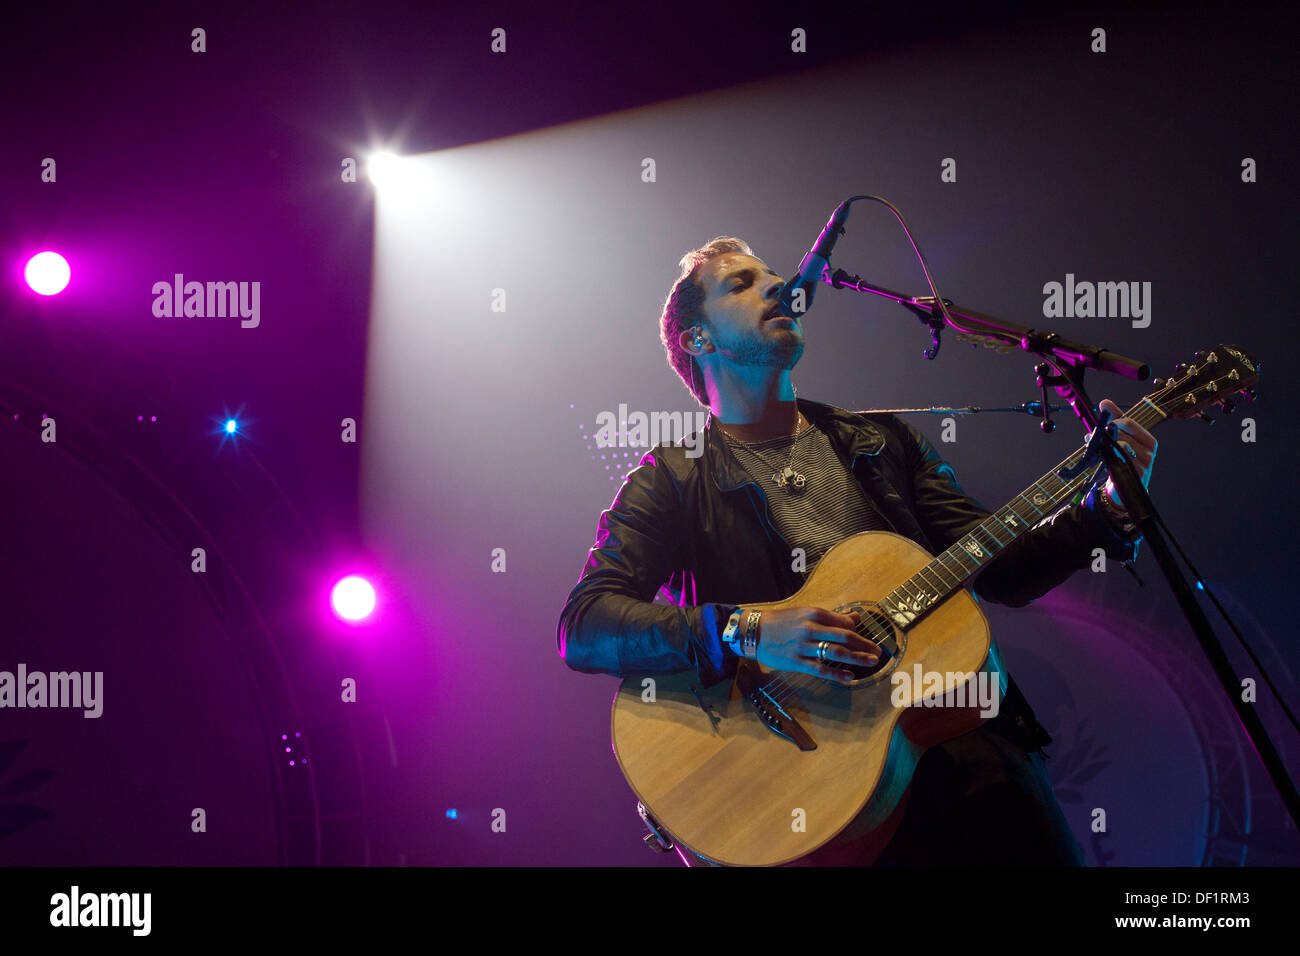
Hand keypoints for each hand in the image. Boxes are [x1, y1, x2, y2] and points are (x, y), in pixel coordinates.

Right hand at [752, 607, 879, 684]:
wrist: (754, 632)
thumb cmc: (781, 621)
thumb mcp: (804, 613)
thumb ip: (831, 616)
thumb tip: (855, 617)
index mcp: (813, 614)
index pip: (844, 623)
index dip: (858, 631)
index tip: (865, 639)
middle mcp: (810, 629)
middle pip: (845, 637)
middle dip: (865, 645)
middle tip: (878, 651)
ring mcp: (804, 646)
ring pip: (836, 653)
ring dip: (857, 658)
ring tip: (871, 662)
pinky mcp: (796, 662)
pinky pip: (821, 669)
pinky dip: (837, 674)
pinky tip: (850, 677)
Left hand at [1096, 398, 1156, 509]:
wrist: (1124, 489)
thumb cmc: (1122, 460)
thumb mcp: (1121, 439)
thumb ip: (1115, 420)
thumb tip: (1105, 402)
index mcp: (1149, 441)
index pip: (1130, 424)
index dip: (1113, 420)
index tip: (1102, 421)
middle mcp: (1149, 453)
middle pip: (1122, 435)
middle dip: (1104, 434)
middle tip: (1091, 435)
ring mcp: (1144, 466)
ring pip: (1119, 448)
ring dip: (1103, 445)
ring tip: (1093, 446)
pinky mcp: (1134, 477)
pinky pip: (1117, 463)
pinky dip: (1106, 459)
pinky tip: (1101, 458)